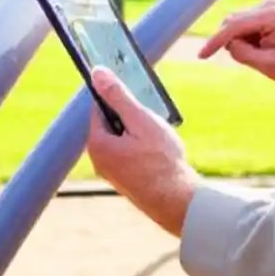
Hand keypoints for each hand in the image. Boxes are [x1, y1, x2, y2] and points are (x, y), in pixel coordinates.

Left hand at [86, 67, 198, 236]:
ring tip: (159, 138)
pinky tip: (160, 153)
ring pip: (122, 139)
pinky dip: (143, 148)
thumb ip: (118, 96)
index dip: (119, 98)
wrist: (177, 202)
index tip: (137, 96)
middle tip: (153, 119)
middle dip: (132, 117)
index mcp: (97, 143)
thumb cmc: (161, 161)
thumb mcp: (141, 120)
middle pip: (112, 123)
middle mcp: (99, 160)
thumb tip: (97, 73)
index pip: (100, 107)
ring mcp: (112, 172)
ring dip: (139, 133)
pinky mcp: (125, 180)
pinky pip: (129, 154)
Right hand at [198, 0, 274, 87]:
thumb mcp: (267, 66)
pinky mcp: (265, 6)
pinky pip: (242, 21)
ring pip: (236, 22)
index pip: (235, 26)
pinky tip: (260, 44)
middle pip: (233, 22)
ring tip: (260, 51)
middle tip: (252, 58)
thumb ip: (243, 54)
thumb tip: (227, 43)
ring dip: (240, 40)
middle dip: (233, 42)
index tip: (202, 55)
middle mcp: (270, 4)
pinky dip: (245, 36)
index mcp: (273, 16)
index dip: (216, 41)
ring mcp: (268, 2)